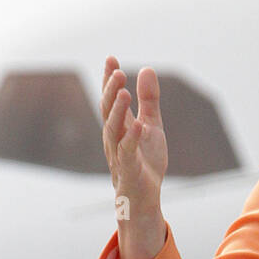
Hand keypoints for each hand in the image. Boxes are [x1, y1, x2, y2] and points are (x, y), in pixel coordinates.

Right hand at [100, 57, 167, 258]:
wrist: (144, 200)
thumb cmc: (145, 163)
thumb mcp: (151, 126)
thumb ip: (149, 100)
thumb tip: (146, 69)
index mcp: (118, 127)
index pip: (110, 100)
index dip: (109, 80)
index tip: (111, 58)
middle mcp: (113, 140)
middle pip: (107, 112)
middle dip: (110, 91)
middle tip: (117, 72)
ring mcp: (118, 156)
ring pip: (112, 131)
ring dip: (117, 111)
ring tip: (123, 91)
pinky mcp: (128, 172)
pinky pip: (127, 154)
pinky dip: (131, 138)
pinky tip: (137, 124)